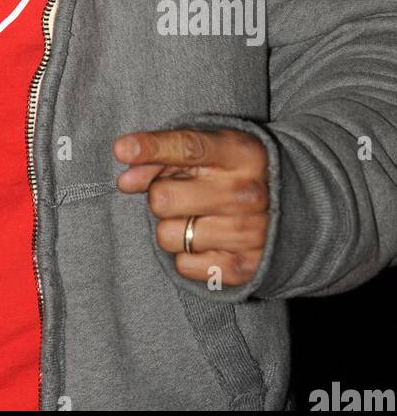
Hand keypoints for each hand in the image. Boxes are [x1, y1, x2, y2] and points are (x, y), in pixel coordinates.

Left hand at [112, 127, 268, 285]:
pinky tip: (206, 239)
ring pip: (167, 234)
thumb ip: (162, 156)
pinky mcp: (244, 268)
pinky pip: (182, 265)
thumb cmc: (235, 172)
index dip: (151, 147)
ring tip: (197, 217)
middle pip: (163, 197)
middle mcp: (247, 193)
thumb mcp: (209, 150)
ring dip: (173, 226)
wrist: (295, 209)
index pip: (188, 147)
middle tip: (183, 193)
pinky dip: (186, 254)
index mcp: (240, 153)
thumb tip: (124, 182)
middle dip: (161, 194)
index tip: (121, 149)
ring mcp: (248, 233)